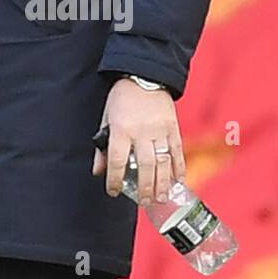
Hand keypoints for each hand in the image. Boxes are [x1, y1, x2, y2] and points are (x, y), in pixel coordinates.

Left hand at [93, 78, 184, 202]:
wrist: (144, 76)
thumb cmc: (121, 99)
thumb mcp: (106, 118)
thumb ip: (102, 146)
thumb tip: (98, 171)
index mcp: (120, 129)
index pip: (117, 160)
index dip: (115, 179)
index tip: (114, 191)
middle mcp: (141, 132)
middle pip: (144, 166)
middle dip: (144, 188)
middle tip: (143, 202)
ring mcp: (159, 130)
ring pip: (163, 162)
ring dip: (162, 183)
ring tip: (160, 198)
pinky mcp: (174, 128)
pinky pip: (178, 152)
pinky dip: (179, 169)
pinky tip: (177, 182)